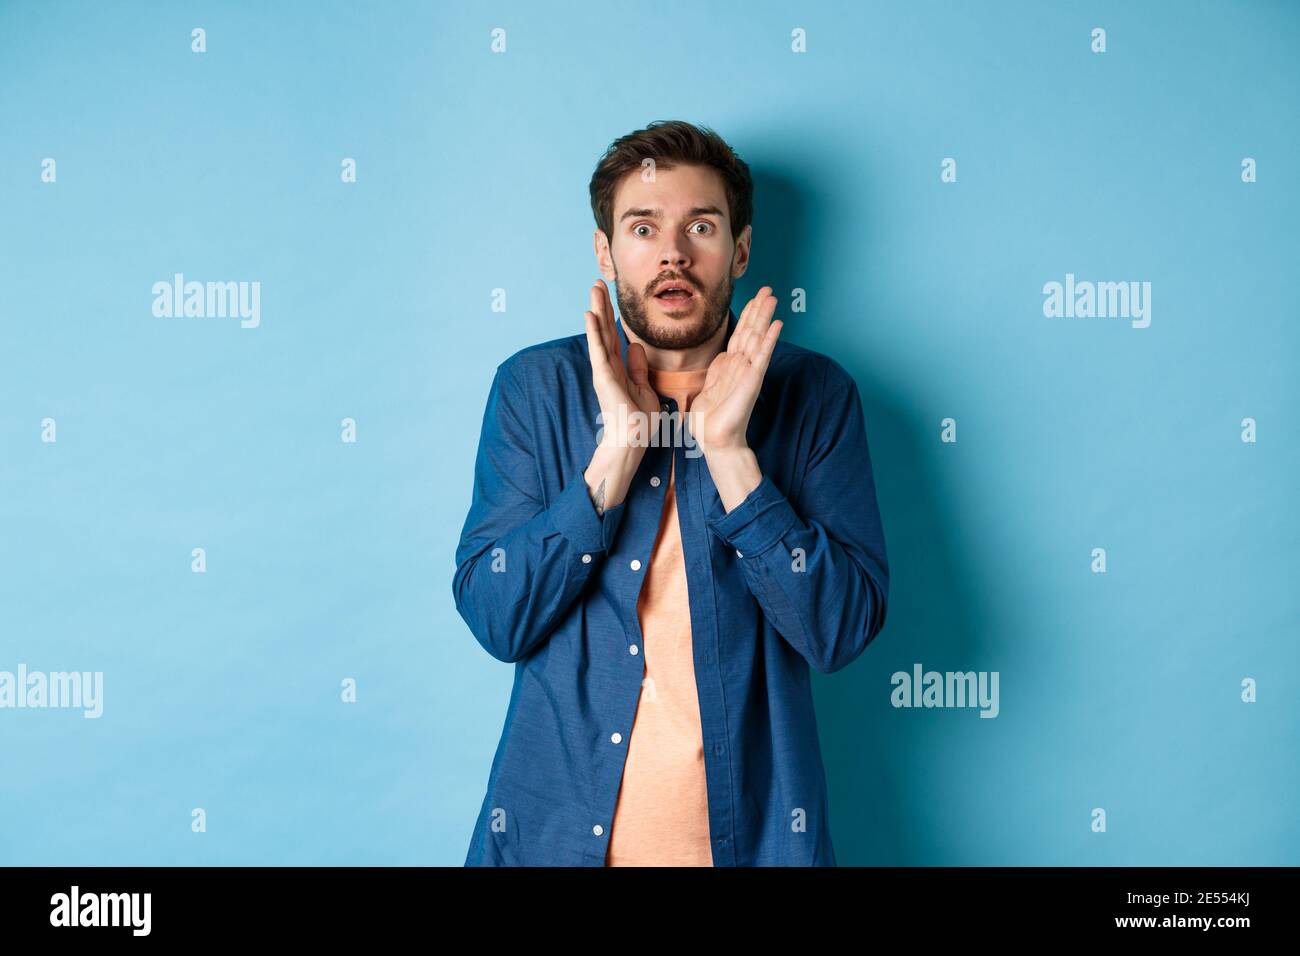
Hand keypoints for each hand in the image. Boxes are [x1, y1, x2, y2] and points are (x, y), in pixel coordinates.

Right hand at [584, 279, 659, 448]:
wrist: (633, 440)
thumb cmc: (639, 419)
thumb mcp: (644, 387)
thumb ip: (638, 367)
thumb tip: (636, 346)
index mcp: (619, 369)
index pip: (614, 337)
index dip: (611, 316)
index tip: (608, 297)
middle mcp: (609, 367)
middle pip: (604, 330)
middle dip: (601, 306)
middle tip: (597, 283)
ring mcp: (605, 371)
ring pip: (599, 334)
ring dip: (596, 311)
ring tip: (593, 289)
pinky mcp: (604, 377)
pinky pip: (598, 350)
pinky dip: (594, 332)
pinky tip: (590, 315)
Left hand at [689, 286, 781, 453]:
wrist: (715, 440)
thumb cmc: (710, 422)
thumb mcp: (706, 390)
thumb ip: (716, 373)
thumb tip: (721, 357)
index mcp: (730, 367)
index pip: (740, 335)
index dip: (747, 315)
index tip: (754, 298)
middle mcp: (742, 366)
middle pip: (751, 331)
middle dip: (759, 309)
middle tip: (768, 288)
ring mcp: (749, 372)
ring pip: (758, 337)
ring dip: (765, 316)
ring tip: (773, 297)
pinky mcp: (752, 380)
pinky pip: (762, 356)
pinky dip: (769, 339)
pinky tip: (777, 324)